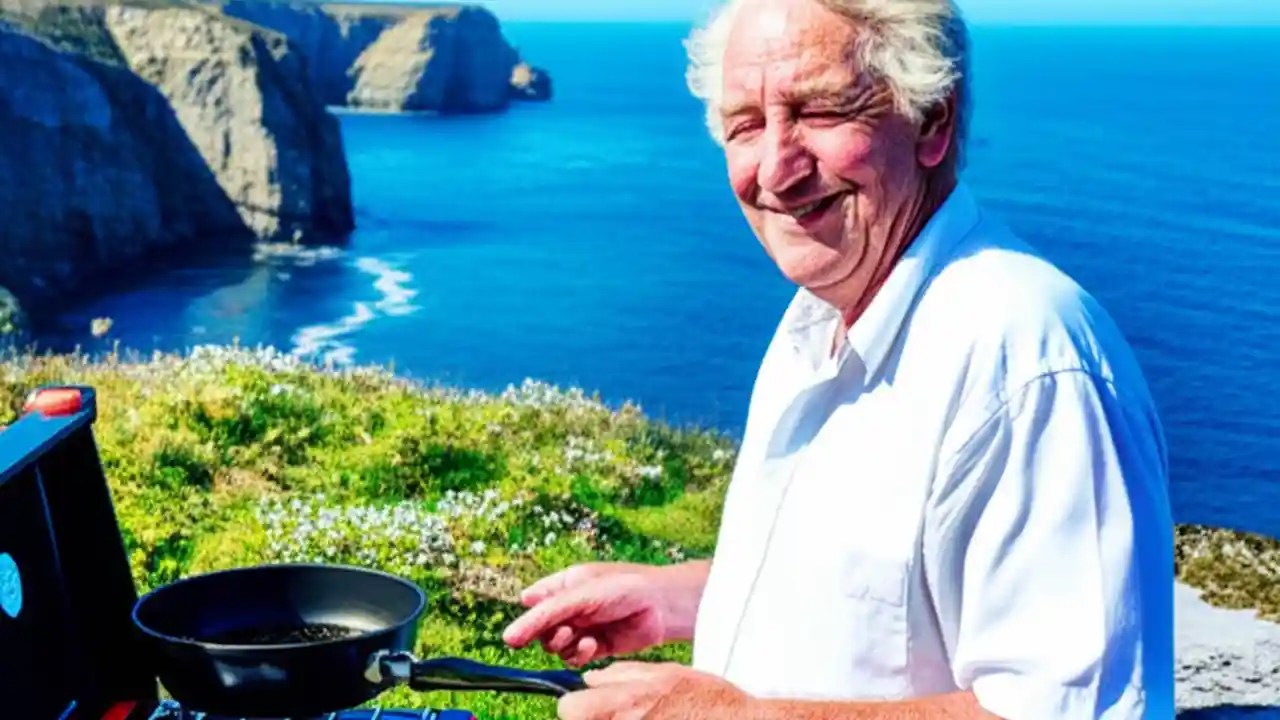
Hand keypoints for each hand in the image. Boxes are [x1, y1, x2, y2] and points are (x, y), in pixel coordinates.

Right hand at [502, 562, 669, 665]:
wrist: (661, 606)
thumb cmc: (623, 587)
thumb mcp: (579, 595)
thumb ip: (544, 616)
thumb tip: (506, 636)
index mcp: (563, 585)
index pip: (532, 604)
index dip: (530, 617)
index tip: (529, 627)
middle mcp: (569, 607)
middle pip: (540, 630)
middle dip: (549, 633)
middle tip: (567, 629)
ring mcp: (582, 627)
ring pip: (555, 647)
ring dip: (564, 645)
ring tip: (582, 637)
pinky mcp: (595, 647)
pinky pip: (573, 658)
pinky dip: (578, 655)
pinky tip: (591, 646)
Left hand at [557, 662, 750, 719]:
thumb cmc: (706, 698)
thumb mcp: (665, 673)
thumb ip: (623, 674)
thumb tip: (590, 678)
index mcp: (627, 700)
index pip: (569, 709)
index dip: (574, 705)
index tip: (585, 704)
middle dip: (588, 719)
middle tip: (610, 714)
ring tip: (639, 716)